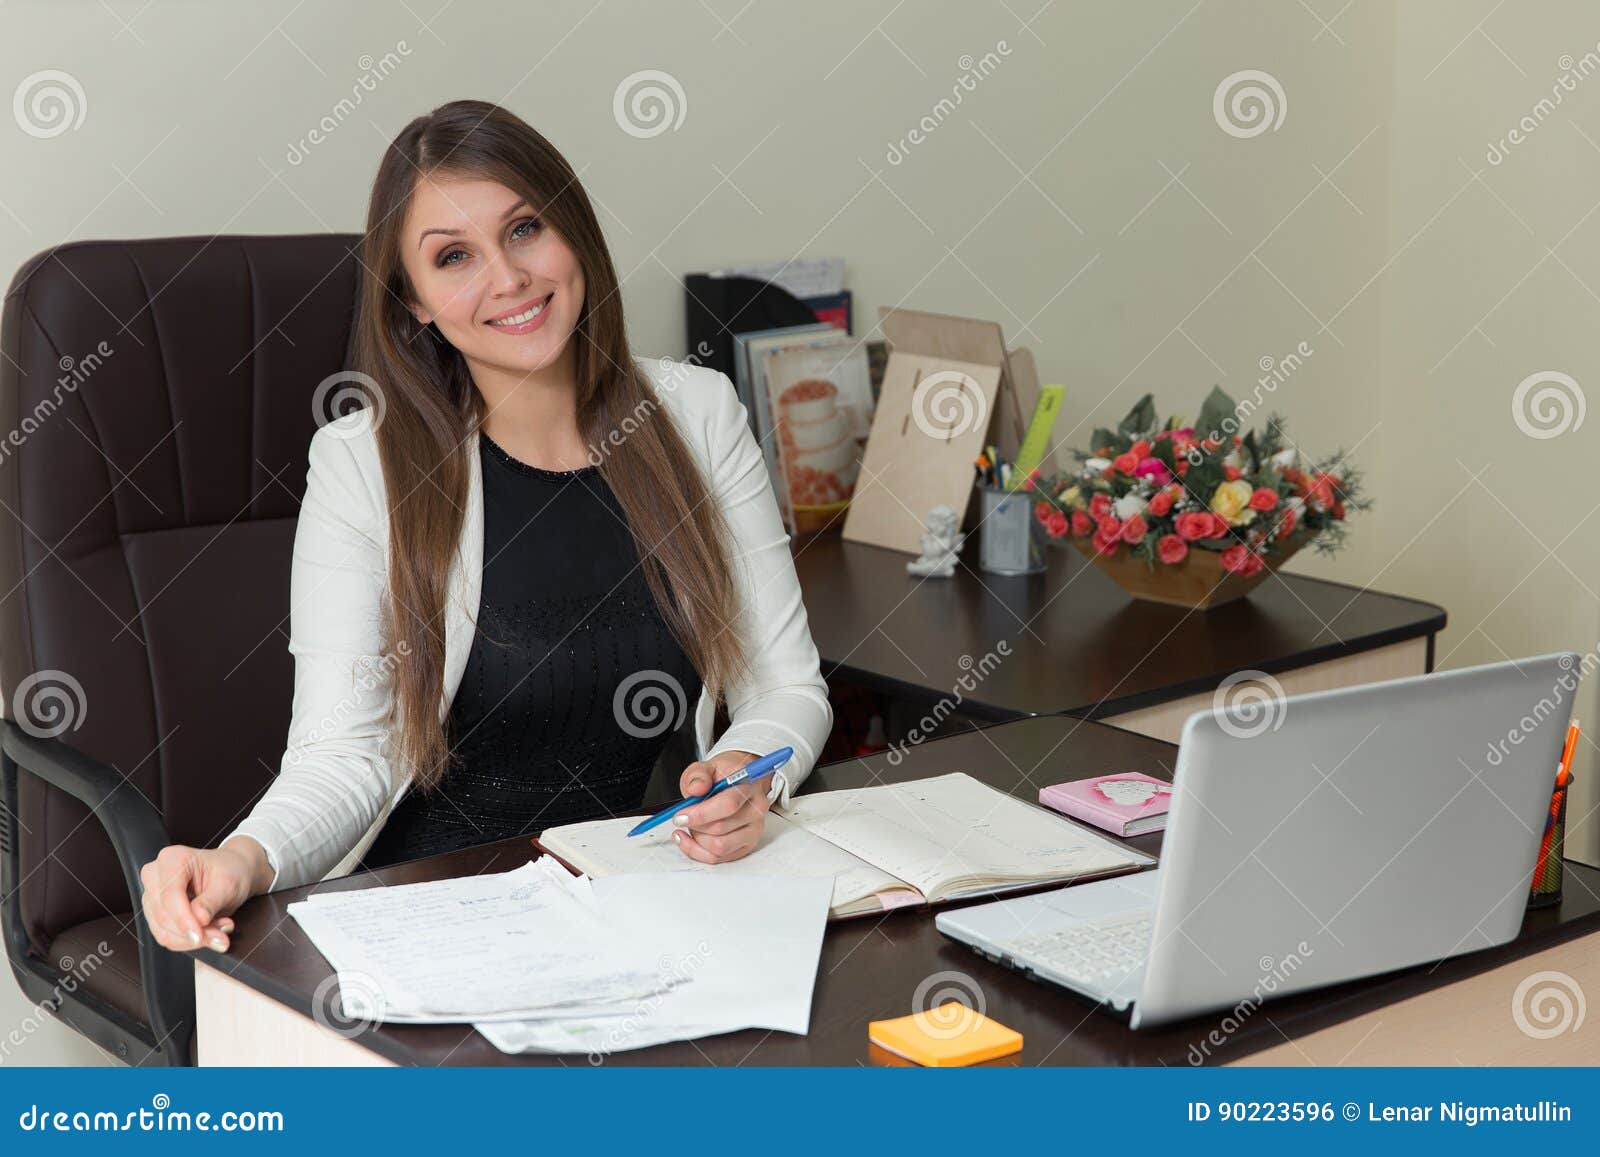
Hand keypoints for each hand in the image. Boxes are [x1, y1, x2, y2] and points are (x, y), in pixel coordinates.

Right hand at [137, 842, 256, 952]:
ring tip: (218, 931)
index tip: (200, 936)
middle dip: (193, 932)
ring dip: (192, 939)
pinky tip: (208, 932)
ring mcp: (152, 895)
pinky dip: (188, 941)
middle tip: (220, 936)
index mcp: (172, 859)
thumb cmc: (230, 870)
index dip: (184, 920)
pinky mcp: (155, 913)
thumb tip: (199, 920)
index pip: (169, 896)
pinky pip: (166, 937)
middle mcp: (156, 875)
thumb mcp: (229, 884)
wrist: (233, 871)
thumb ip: (211, 902)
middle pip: (164, 916)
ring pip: (163, 931)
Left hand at [670, 750, 771, 864]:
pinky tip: (689, 839)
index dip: (701, 814)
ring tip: (691, 826)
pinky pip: (718, 858)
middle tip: (682, 818)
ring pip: (719, 847)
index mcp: (749, 788)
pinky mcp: (746, 846)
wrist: (738, 784)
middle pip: (721, 828)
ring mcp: (753, 831)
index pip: (728, 805)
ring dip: (697, 839)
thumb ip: (698, 775)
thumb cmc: (723, 777)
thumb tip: (697, 788)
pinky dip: (697, 851)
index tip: (681, 816)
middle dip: (694, 825)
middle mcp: (756, 811)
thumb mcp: (706, 767)